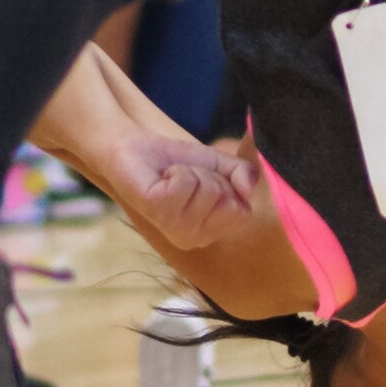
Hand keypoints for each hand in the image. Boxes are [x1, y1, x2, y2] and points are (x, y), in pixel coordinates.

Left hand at [113, 134, 265, 254]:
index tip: (205, 179)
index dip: (228, 186)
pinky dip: (176, 170)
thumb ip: (244, 175)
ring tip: (171, 177)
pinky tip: (161, 178)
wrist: (137, 148)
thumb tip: (248, 190)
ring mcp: (173, 228)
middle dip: (211, 178)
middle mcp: (192, 239)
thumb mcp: (221, 166)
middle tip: (186, 177)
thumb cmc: (177, 161)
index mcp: (209, 233)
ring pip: (208, 190)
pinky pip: (185, 183)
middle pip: (228, 202)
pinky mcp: (155, 210)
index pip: (242, 212)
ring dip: (191, 172)